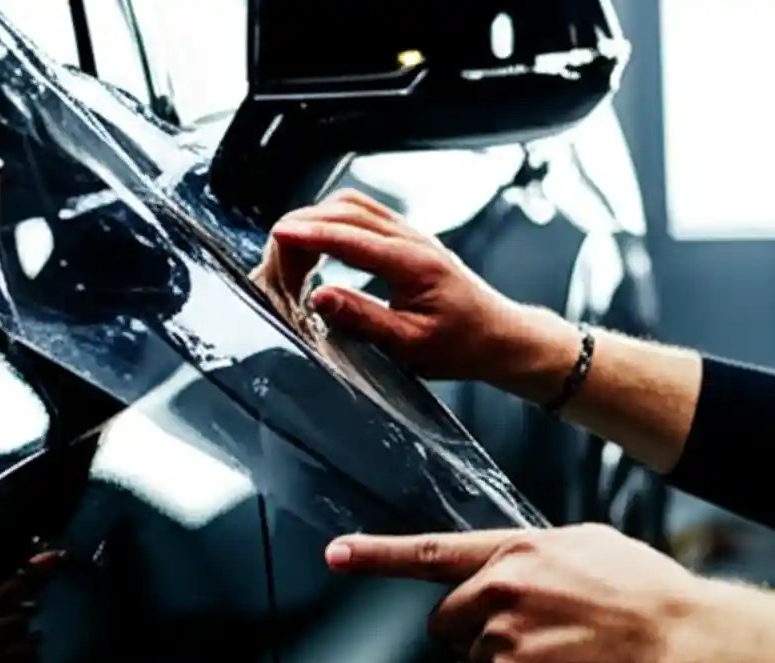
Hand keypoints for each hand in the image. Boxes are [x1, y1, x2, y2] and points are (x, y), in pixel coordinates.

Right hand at [268, 190, 571, 392]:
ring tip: (289, 250)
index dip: (309, 235)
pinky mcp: (407, 241)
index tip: (277, 237)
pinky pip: (363, 215)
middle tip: (274, 256)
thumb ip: (364, 320)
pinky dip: (332, 223)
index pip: (350, 237)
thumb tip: (320, 299)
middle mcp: (412, 240)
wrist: (500, 336)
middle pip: (345, 211)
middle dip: (303, 226)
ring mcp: (411, 236)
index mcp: (414, 263)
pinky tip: (317, 244)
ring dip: (315, 219)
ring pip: (353, 206)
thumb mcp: (411, 345)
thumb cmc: (463, 344)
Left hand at [325, 525, 708, 662]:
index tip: (336, 554)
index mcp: (514, 551)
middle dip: (469, 631)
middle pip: (445, 622)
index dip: (375, 554)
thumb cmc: (643, 590)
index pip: (429, 553)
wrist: (682, 640)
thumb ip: (531, 552)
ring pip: (474, 661)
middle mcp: (500, 592)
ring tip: (560, 652)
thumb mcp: (583, 544)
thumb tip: (509, 565)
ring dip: (503, 661)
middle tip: (520, 633)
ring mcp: (504, 641)